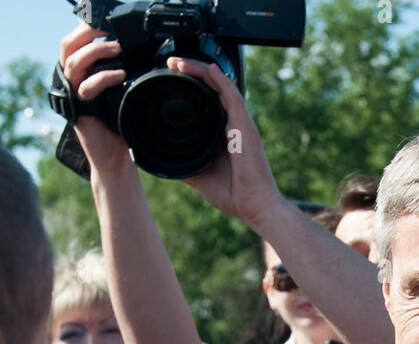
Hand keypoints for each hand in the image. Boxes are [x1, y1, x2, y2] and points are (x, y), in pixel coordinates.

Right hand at [58, 22, 133, 177]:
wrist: (117, 159)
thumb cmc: (121, 126)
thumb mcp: (123, 92)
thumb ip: (122, 69)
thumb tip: (139, 49)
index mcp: (82, 72)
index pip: (76, 41)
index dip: (88, 28)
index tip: (110, 22)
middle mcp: (73, 80)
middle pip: (68, 45)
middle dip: (87, 32)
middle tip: (109, 29)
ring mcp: (74, 95)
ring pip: (74, 62)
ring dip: (95, 50)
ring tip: (117, 48)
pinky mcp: (79, 110)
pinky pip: (86, 87)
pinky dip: (102, 77)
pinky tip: (120, 75)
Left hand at [171, 56, 282, 229]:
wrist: (255, 207)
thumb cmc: (235, 195)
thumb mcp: (201, 178)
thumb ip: (185, 165)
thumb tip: (162, 161)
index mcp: (224, 135)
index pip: (208, 102)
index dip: (192, 86)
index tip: (172, 78)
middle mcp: (233, 125)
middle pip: (213, 88)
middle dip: (192, 72)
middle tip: (171, 64)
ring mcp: (240, 123)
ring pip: (220, 86)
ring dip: (200, 70)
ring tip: (179, 62)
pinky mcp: (245, 126)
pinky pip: (232, 95)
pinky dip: (220, 80)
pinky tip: (208, 68)